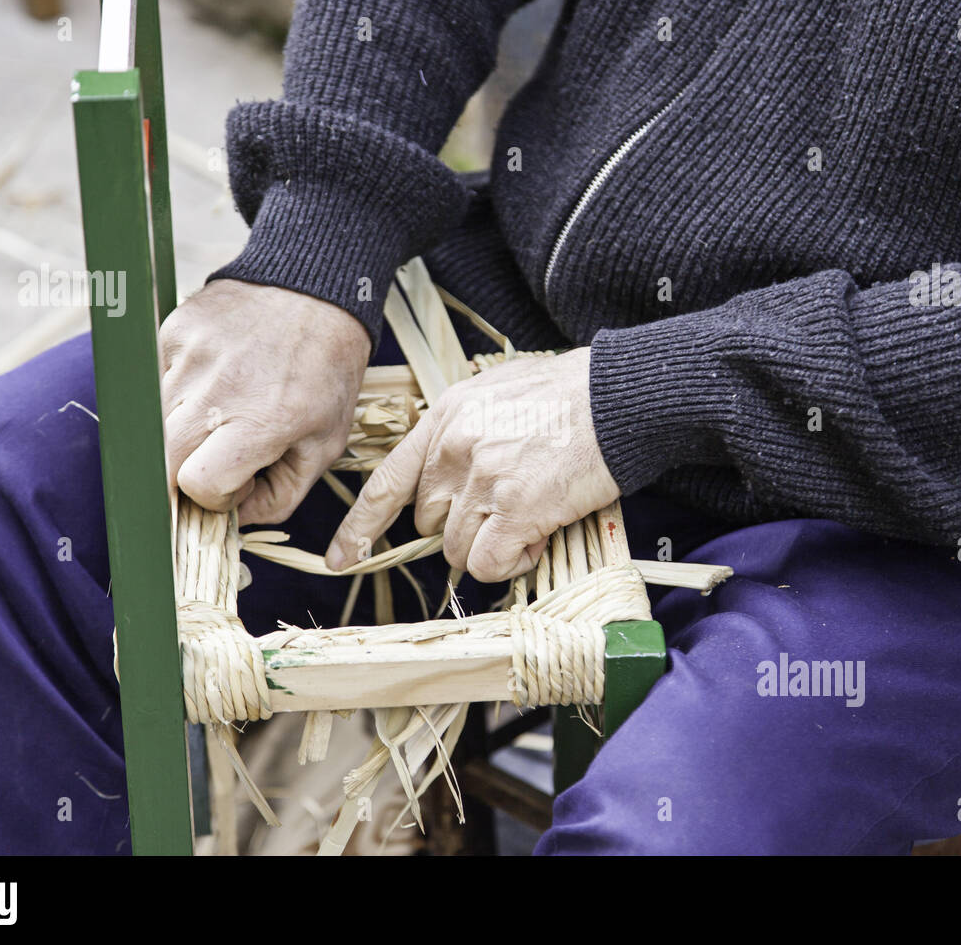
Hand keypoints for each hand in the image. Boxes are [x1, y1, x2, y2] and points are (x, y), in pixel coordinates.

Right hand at [159, 279, 369, 525]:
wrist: (316, 288)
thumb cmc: (327, 372)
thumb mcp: (325, 444)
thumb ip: (280, 497)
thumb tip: (232, 518)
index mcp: (263, 420)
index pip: (197, 484)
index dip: (215, 496)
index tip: (239, 481)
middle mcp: (218, 388)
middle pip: (163, 461)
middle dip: (185, 474)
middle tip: (219, 460)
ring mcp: (189, 355)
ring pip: (154, 424)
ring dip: (183, 433)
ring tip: (224, 412)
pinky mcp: (173, 330)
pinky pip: (155, 382)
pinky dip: (178, 394)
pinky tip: (215, 378)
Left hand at [326, 348, 620, 581]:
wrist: (618, 397)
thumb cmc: (569, 396)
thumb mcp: (496, 396)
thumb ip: (464, 434)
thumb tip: (454, 481)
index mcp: (444, 419)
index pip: (387, 482)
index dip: (361, 527)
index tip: (342, 557)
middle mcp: (454, 450)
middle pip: (429, 523)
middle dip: (463, 527)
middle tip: (508, 508)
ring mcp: (482, 480)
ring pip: (458, 549)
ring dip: (493, 546)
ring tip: (534, 515)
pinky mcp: (515, 509)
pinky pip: (490, 564)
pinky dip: (512, 562)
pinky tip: (539, 536)